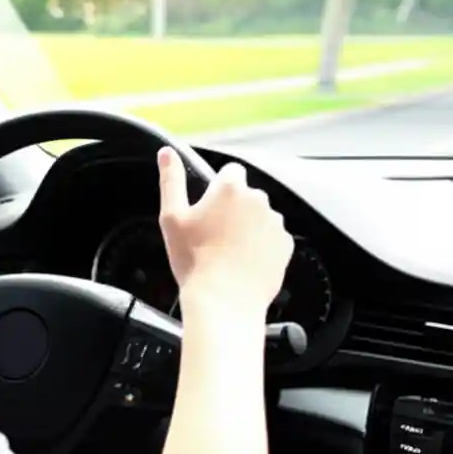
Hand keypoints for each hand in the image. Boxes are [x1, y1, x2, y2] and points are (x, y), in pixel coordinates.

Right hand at [157, 147, 292, 322]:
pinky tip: (244, 262)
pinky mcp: (285, 245)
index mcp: (230, 188)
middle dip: (233, 209)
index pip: (230, 171)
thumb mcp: (171, 218)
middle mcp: (258, 200)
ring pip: (259, 217)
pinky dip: (261, 246)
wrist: (224, 301)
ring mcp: (275, 223)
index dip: (218, 188)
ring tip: (229, 252)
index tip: (208, 209)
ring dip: (248, 227)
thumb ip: (171, 180)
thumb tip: (166, 153)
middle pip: (245, 195)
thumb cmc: (194, 260)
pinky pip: (272, 238)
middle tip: (214, 235)